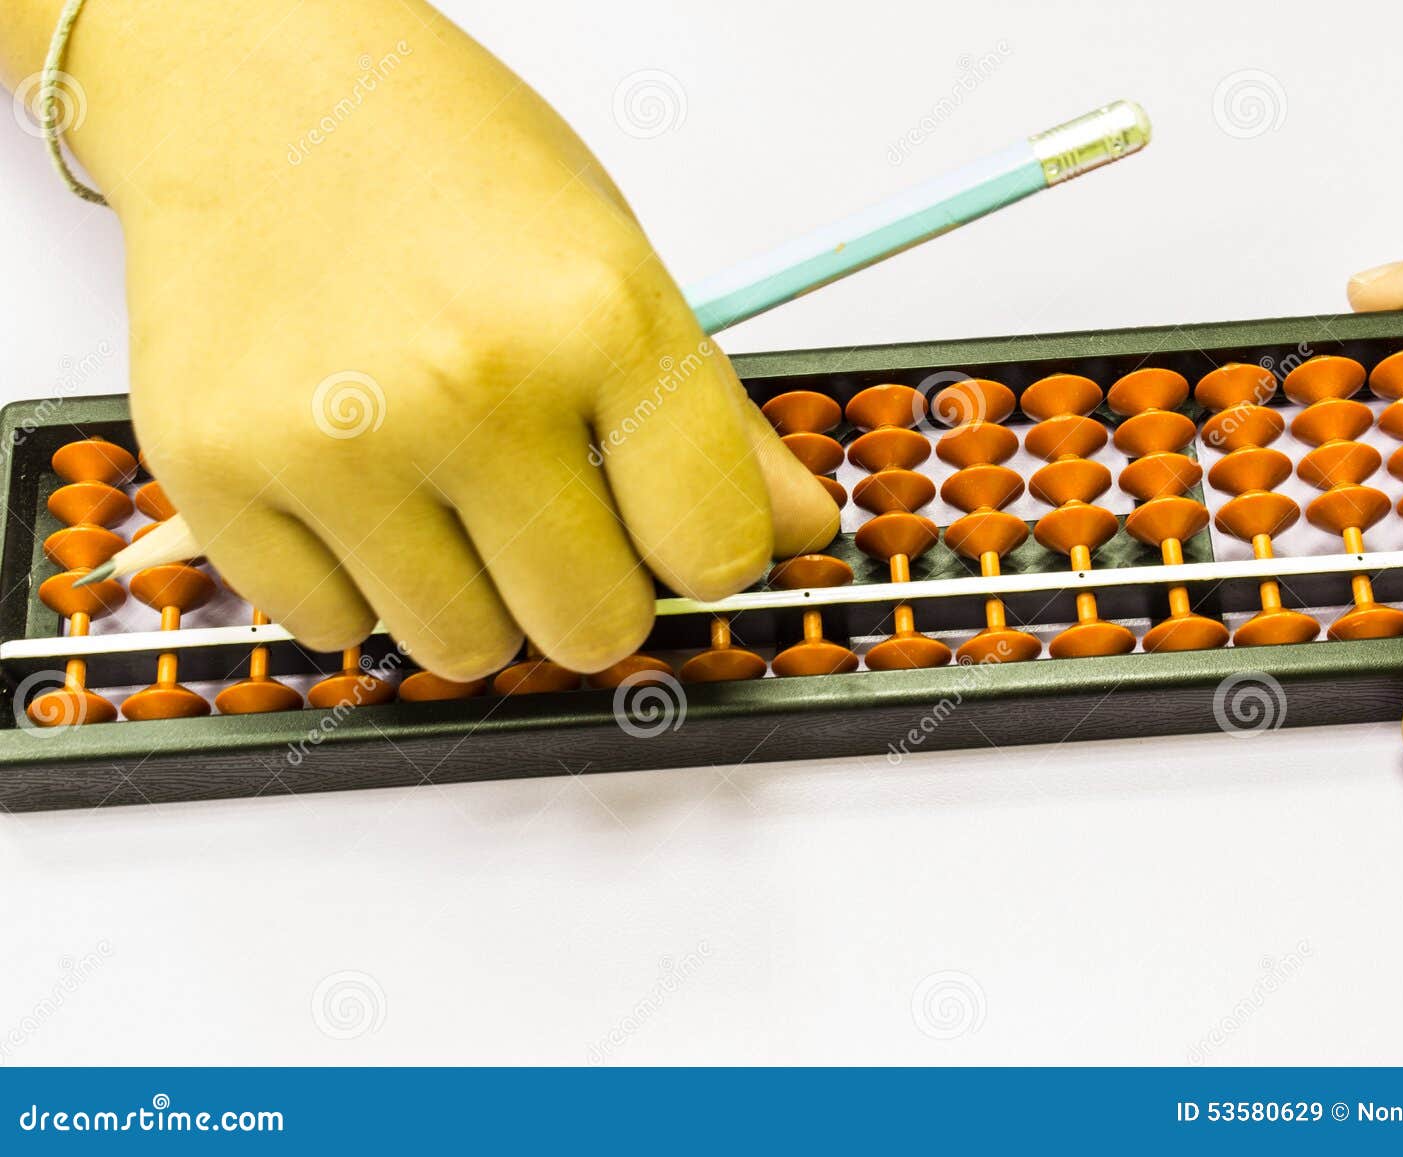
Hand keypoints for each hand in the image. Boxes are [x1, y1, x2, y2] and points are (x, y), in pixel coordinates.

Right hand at [10, 1, 836, 679]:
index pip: (714, 552)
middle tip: (546, 505)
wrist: (252, 85)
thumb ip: (715, 419)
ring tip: (439, 478)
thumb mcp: (614, 263)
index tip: (672, 528)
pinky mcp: (212, 473)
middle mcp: (467, 386)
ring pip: (462, 650)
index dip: (702, 553)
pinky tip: (350, 480)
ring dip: (469, 596)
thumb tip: (797, 530)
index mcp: (596, 317)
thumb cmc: (444, 163)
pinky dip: (352, 584)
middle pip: (590, 629)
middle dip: (583, 588)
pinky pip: (331, 629)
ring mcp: (331, 438)